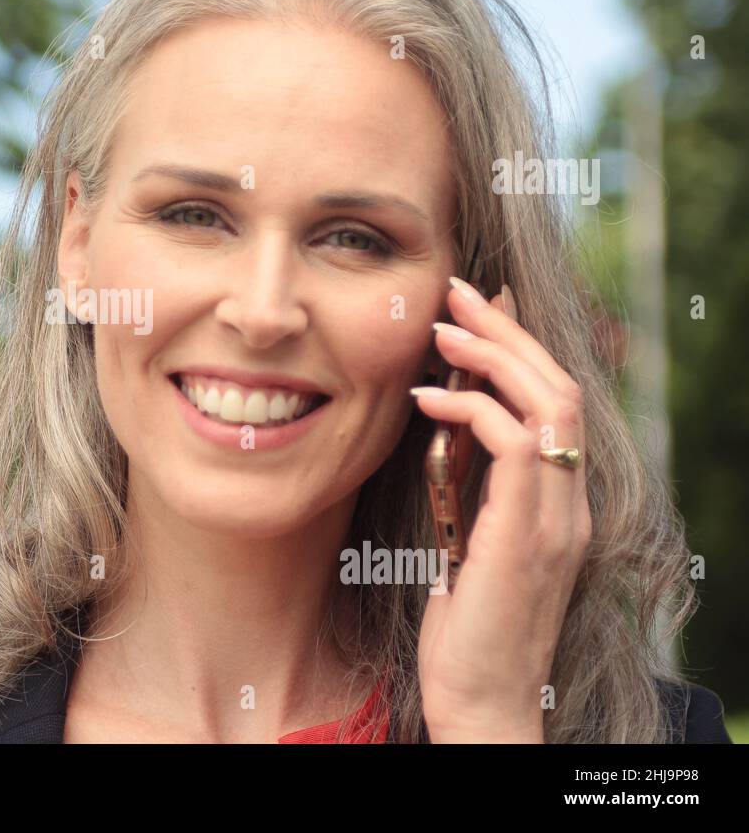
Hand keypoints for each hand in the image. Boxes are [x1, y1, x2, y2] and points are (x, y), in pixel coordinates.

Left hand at [411, 277, 591, 742]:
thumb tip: (443, 430)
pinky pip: (514, 446)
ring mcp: (554, 520)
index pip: (554, 402)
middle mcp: (568, 503)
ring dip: (493, 354)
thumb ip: (470, 488)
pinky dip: (471, 408)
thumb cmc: (464, 628)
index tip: (475, 309)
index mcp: (557, 502)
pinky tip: (425, 398)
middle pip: (559, 385)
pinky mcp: (524, 538)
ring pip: (548, 402)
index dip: (520, 347)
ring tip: (440, 331)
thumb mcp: (466, 541)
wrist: (480, 702)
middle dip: (508, 329)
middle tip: (455, 291)